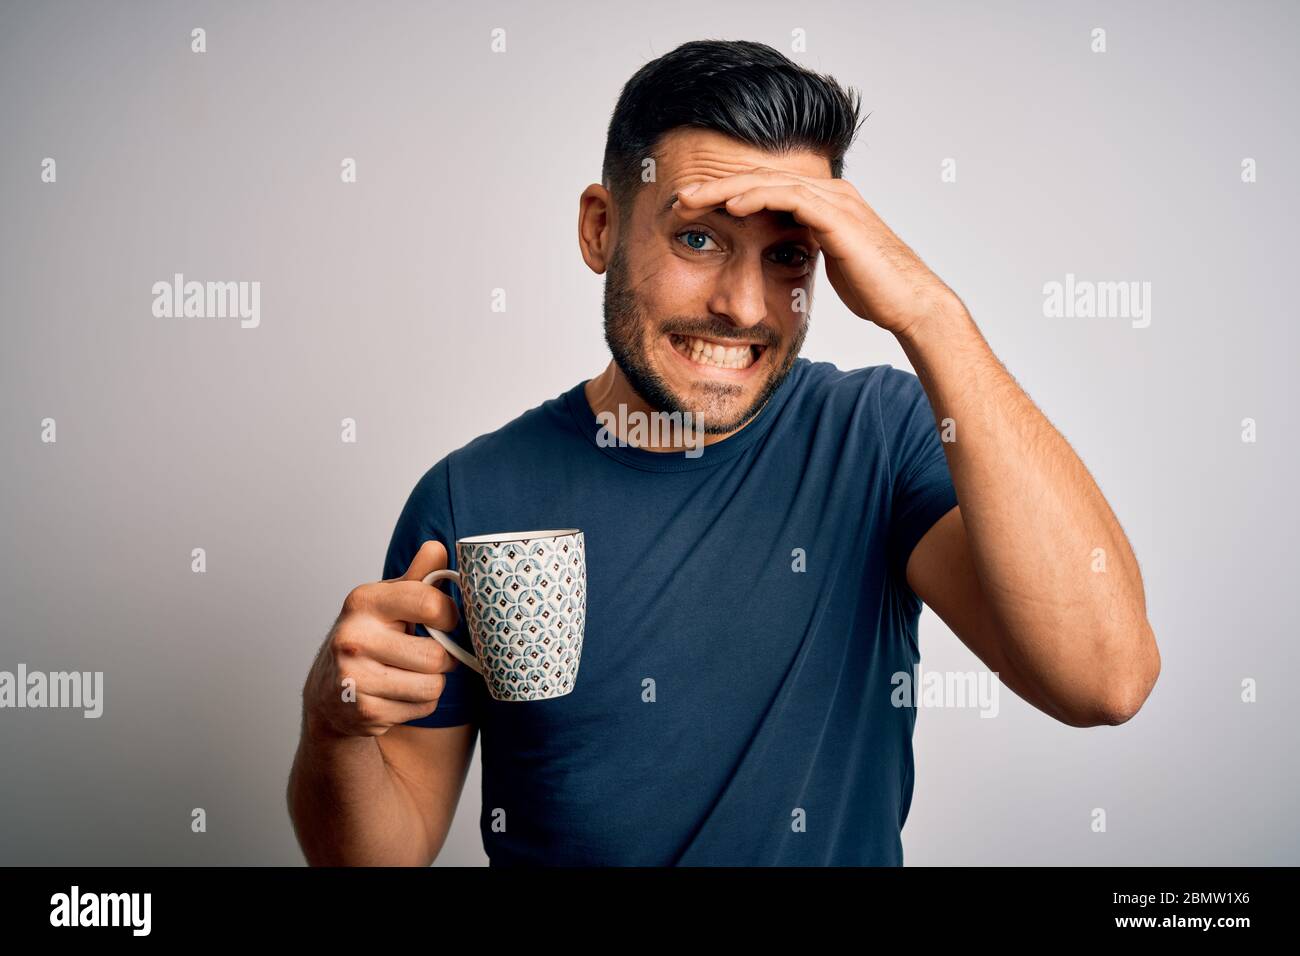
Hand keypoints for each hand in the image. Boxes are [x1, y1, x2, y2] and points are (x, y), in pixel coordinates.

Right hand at [303, 540, 462, 737]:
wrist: (329, 692)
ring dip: (432, 682)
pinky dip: (419, 703)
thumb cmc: (370, 637)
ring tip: (409, 674)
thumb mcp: (389, 601)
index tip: (444, 620)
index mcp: (364, 601)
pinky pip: (423, 707)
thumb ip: (418, 576)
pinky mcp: (365, 711)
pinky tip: (397, 693)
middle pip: (437, 655)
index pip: (429, 603)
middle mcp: (354, 638)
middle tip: (425, 654)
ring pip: (434, 685)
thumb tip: (439, 548)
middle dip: (442, 657)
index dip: (449, 615)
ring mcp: (356, 677)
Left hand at [673, 166, 964, 337]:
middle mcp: (830, 193)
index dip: (727, 193)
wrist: (910, 303)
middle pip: (761, 177)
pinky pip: (791, 198)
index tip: (693, 207)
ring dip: (728, 188)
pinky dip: (759, 198)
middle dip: (717, 184)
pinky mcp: (839, 218)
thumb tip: (783, 252)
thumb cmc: (874, 289)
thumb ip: (807, 247)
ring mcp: (836, 201)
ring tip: (694, 197)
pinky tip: (731, 205)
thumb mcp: (829, 262)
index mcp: (825, 201)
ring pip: (770, 182)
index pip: (766, 187)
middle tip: (680, 195)